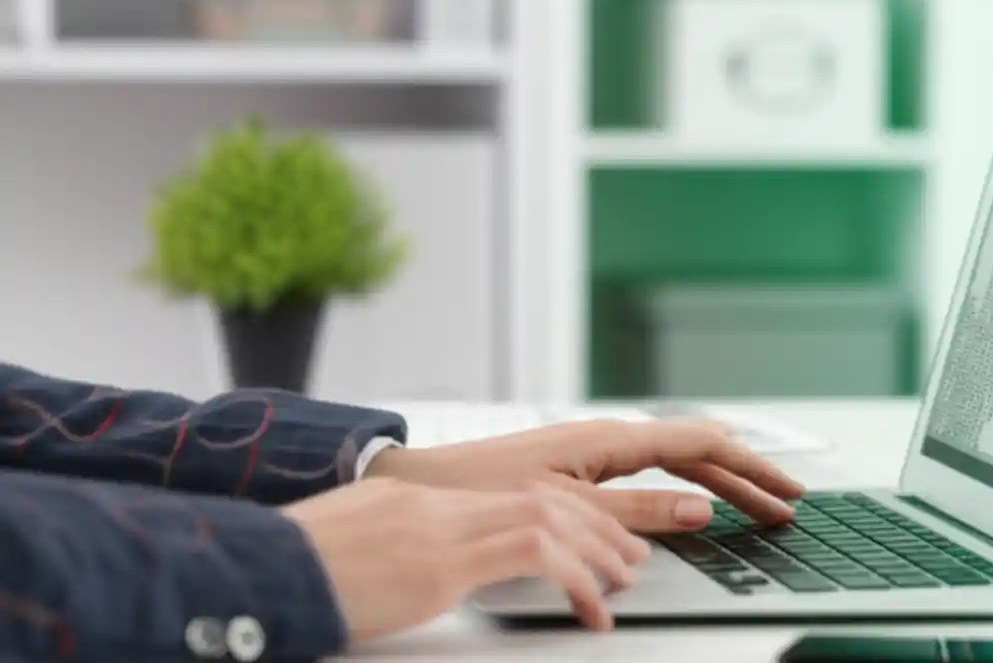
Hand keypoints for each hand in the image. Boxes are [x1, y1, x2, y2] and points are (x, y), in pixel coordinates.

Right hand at [282, 477, 649, 641]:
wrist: (256, 572)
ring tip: (621, 581)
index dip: (563, 514)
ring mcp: (439, 529)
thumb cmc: (291, 570)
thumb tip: (422, 564)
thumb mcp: (353, 545)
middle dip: (594, 527)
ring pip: (548, 520)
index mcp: (417, 500)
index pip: (513, 493)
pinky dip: (573, 578)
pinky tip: (589, 607)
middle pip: (542, 498)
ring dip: (595, 551)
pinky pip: (531, 556)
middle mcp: (436, 504)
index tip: (591, 536)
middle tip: (628, 556)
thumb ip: (397, 544)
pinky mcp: (440, 564)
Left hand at [365, 418, 804, 533]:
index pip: (701, 446)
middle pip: (695, 450)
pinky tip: (693, 495)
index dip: (750, 468)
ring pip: (674, 460)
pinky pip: (650, 469)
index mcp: (609, 438)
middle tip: (788, 504)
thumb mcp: (566, 510)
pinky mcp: (578, 465)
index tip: (786, 491)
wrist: (421, 485)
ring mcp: (593, 449)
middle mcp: (606, 437)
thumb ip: (636, 512)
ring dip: (719, 480)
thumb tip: (700, 510)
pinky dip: (684, 483)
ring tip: (755, 500)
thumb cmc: (481, 492)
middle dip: (745, 475)